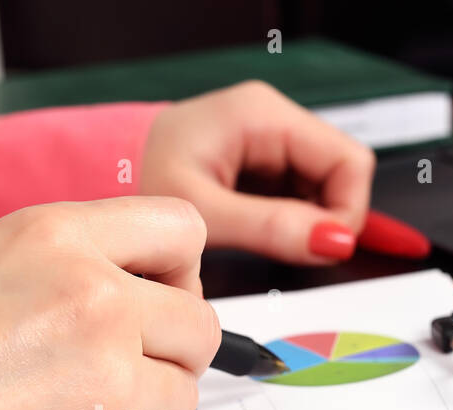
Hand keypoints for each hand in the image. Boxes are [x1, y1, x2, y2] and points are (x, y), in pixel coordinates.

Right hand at [0, 197, 219, 409]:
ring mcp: (110, 384)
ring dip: (140, 406)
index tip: (157, 297)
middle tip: (116, 371)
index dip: (176, 270)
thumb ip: (60, 266)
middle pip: (200, 323)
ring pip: (181, 393)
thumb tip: (130, 287)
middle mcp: (96, 302)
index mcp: (58, 240)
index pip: (183, 230)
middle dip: (169, 349)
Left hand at [140, 80, 376, 264]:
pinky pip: (295, 193)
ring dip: (304, 222)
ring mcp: (266, 140)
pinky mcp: (257, 162)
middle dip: (324, 219)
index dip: (346, 211)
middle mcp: (271, 120)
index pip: (348, 160)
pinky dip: (286, 220)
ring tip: (260, 240)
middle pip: (339, 174)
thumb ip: (271, 227)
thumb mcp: (207, 211)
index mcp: (263, 115)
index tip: (324, 249)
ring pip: (320, 187)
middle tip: (290, 251)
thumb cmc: (138, 177)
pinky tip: (255, 232)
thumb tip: (334, 242)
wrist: (103, 171)